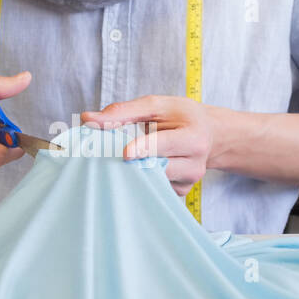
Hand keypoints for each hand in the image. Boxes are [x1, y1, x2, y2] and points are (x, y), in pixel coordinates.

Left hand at [80, 95, 215, 197]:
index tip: (126, 152)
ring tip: (126, 157)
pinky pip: (154, 188)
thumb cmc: (181, 116)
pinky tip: (140, 166)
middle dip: (132, 160)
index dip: (145, 147)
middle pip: (156, 167)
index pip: (165, 144)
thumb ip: (123, 112)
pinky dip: (142, 177)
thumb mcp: (156, 105)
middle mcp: (195, 164)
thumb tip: (88, 119)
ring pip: (151, 181)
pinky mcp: (181, 192)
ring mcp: (189, 182)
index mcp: (194, 137)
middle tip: (110, 152)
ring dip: (133, 170)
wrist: (209, 134)